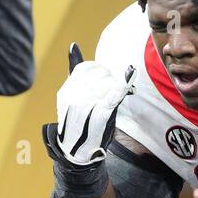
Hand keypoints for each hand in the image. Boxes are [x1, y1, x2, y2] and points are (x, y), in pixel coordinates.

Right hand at [45, 44, 134, 165]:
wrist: (76, 151)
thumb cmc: (77, 121)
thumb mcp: (71, 95)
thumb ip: (74, 70)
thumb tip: (73, 46)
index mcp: (67, 89)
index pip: (88, 67)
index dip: (101, 72)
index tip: (105, 80)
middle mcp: (74, 95)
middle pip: (101, 74)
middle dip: (111, 80)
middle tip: (115, 91)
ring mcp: (86, 105)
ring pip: (109, 83)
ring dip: (117, 88)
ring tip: (117, 98)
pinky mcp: (100, 114)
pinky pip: (114, 95)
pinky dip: (123, 85)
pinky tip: (130, 77)